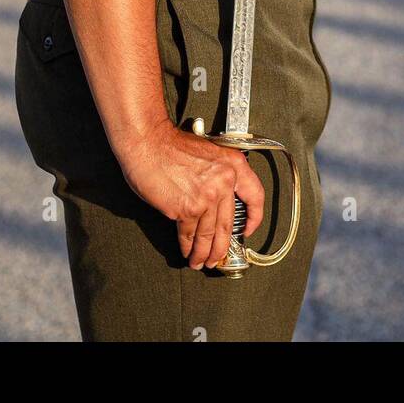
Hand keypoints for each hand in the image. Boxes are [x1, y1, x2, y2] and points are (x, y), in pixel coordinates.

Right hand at [118, 119, 265, 269]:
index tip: (249, 229)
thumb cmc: (171, 145)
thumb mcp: (208, 153)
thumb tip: (218, 202)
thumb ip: (218, 175)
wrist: (148, 141)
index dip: (254, 217)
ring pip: (209, 234)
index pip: (255, 196)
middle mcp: (224, 182)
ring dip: (204, 253)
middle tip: (218, 257)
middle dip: (222, 247)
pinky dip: (187, 246)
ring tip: (200, 261)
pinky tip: (187, 250)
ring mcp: (207, 197)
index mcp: (233, 164)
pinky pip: (189, 234)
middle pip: (228, 224)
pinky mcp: (187, 209)